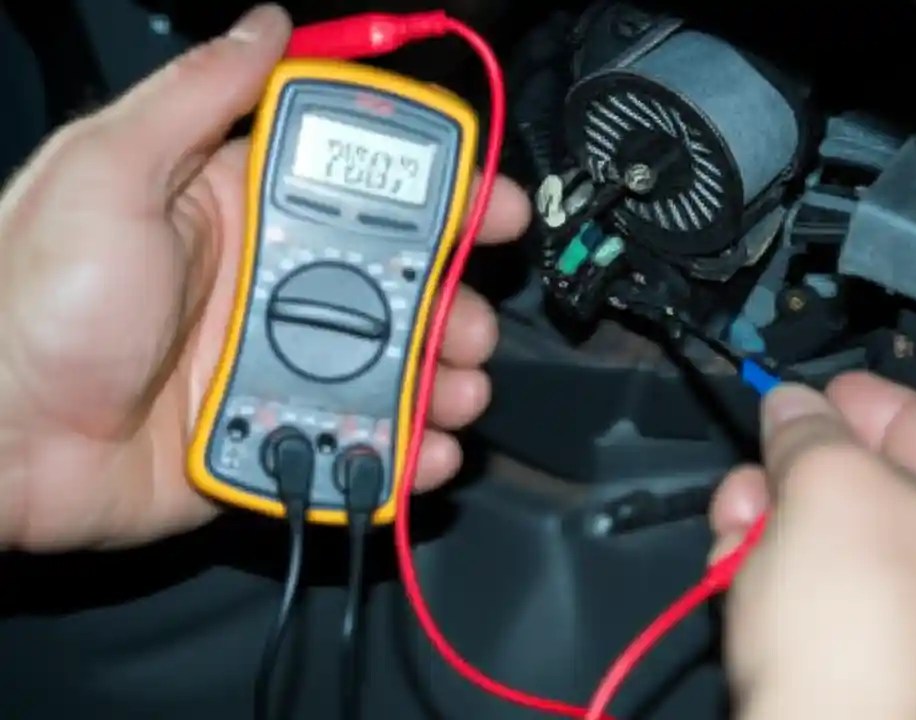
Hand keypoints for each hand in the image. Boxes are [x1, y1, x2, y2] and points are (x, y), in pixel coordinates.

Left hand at [0, 4, 529, 551]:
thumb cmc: (29, 302)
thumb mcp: (105, 172)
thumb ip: (195, 98)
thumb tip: (265, 25)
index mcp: (239, 210)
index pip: (364, 187)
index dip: (439, 192)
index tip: (491, 205)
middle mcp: (269, 284)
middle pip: (398, 281)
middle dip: (455, 296)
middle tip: (473, 317)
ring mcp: (276, 362)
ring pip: (392, 362)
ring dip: (443, 374)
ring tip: (459, 387)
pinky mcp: (274, 430)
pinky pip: (360, 438)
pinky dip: (406, 448)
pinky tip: (426, 447)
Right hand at [710, 373, 915, 719]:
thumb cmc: (864, 620)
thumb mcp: (828, 488)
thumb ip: (812, 434)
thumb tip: (792, 410)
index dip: (882, 408)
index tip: (824, 396)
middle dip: (819, 482)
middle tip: (764, 466)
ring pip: (885, 577)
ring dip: (798, 538)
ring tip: (735, 527)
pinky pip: (880, 638)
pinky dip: (816, 602)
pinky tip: (748, 581)